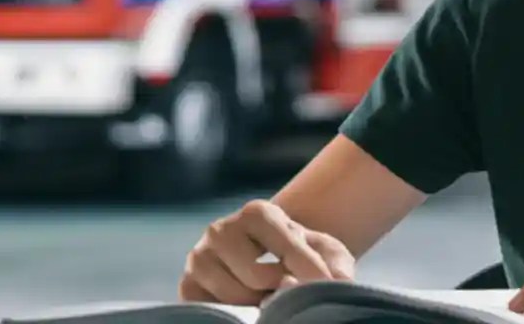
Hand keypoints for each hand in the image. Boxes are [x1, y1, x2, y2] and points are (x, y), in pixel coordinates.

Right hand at [179, 200, 354, 304]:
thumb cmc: (302, 255)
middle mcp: (221, 229)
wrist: (271, 261)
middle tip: (289, 288)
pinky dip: (234, 311)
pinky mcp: (187, 284)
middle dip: (279, 289)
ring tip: (269, 295)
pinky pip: (212, 307)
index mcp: (257, 213)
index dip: (310, 272)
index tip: (326, 287)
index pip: (287, 248)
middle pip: (257, 277)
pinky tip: (247, 303)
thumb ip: (335, 268)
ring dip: (258, 303)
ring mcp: (199, 256)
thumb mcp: (327, 254)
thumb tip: (329, 285)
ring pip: (234, 295)